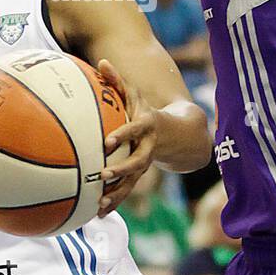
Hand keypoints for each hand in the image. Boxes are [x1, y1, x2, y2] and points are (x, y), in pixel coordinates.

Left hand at [96, 58, 158, 215]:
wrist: (178, 134)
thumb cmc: (147, 110)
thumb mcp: (135, 94)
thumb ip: (117, 80)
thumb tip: (101, 62)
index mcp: (146, 126)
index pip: (135, 129)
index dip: (123, 134)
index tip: (108, 141)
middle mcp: (148, 147)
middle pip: (138, 161)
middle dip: (122, 168)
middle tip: (104, 173)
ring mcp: (145, 164)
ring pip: (133, 181)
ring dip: (118, 192)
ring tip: (101, 202)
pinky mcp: (140, 175)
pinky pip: (127, 190)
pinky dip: (114, 201)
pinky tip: (97, 212)